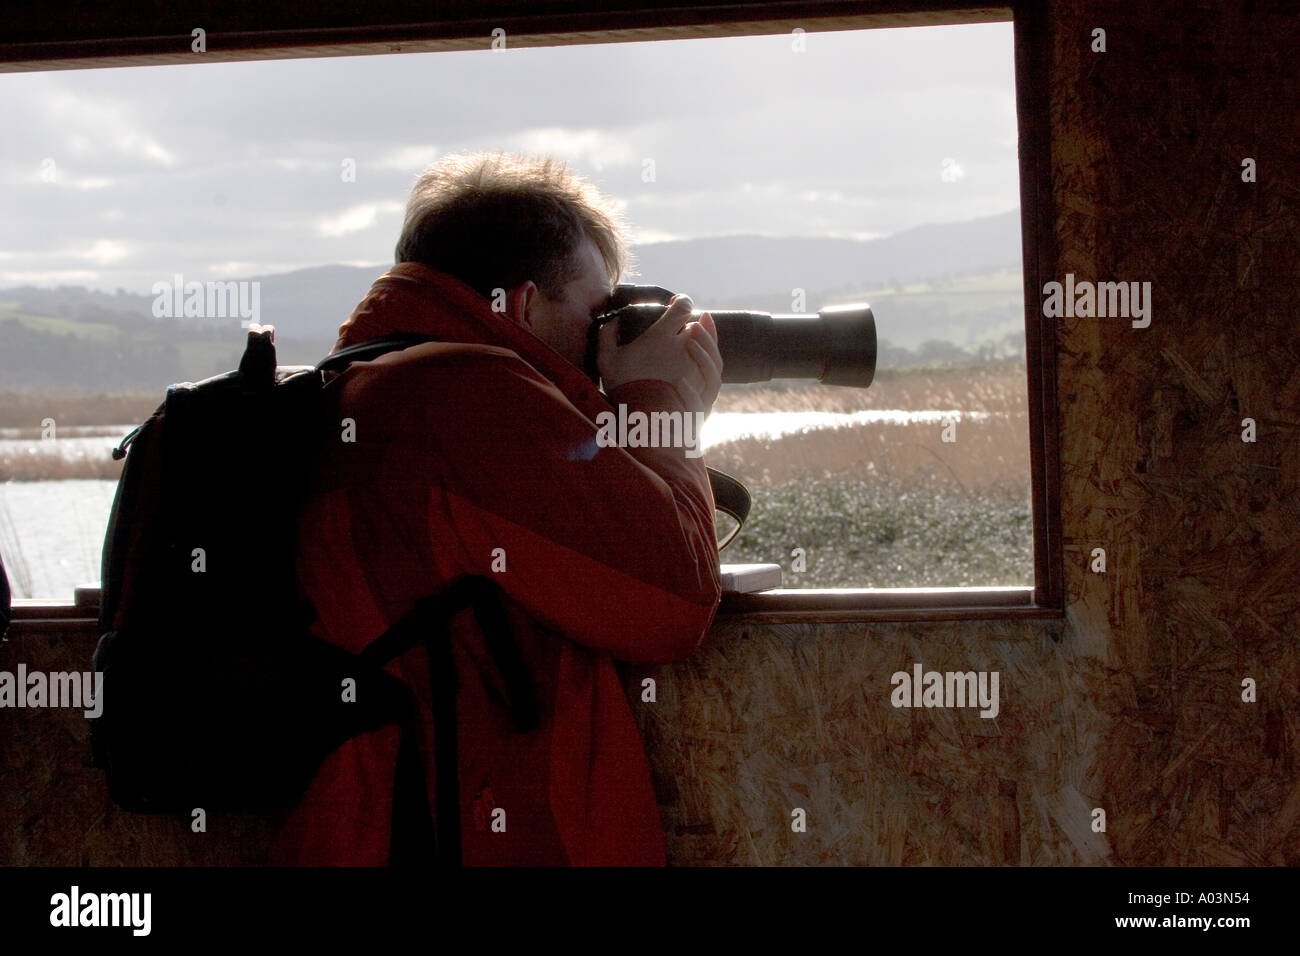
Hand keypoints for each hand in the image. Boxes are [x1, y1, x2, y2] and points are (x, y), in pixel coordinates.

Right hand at [597, 294, 722, 417]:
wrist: (643, 421)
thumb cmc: (623, 387)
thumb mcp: (606, 359)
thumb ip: (607, 335)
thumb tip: (612, 319)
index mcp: (661, 336)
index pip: (682, 307)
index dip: (682, 301)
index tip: (677, 303)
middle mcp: (683, 347)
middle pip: (696, 326)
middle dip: (691, 324)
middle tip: (684, 326)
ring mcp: (696, 367)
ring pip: (708, 346)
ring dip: (705, 339)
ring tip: (699, 337)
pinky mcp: (704, 385)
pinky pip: (714, 368)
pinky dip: (711, 358)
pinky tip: (706, 358)